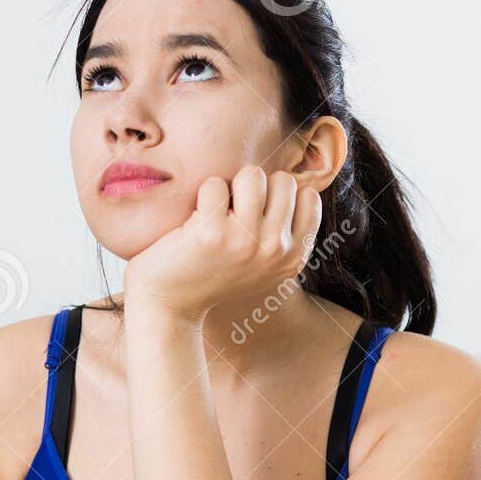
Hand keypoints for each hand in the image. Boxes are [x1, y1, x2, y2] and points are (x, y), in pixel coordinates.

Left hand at [122, 165, 322, 319]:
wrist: (171, 304)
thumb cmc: (215, 274)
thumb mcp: (265, 264)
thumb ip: (286, 233)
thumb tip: (302, 184)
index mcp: (294, 257)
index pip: (309, 197)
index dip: (280, 196)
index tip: (259, 213)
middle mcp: (276, 250)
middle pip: (283, 180)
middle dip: (258, 187)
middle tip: (236, 211)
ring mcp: (247, 240)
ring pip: (252, 175)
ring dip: (232, 186)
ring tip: (219, 212)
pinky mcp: (213, 232)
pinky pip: (215, 184)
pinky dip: (203, 195)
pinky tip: (197, 221)